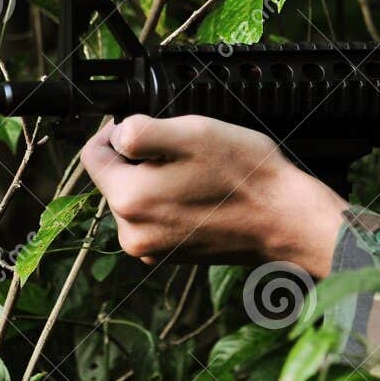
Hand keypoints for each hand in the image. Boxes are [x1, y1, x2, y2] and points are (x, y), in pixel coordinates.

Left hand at [80, 115, 346, 277]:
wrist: (286, 222)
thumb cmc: (247, 176)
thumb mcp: (193, 132)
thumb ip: (141, 130)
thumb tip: (117, 134)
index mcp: (129, 199)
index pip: (93, 156)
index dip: (113, 132)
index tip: (143, 124)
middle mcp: (132, 232)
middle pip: (116, 179)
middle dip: (141, 160)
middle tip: (186, 152)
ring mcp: (152, 249)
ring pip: (138, 198)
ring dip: (158, 181)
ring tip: (200, 175)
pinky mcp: (171, 256)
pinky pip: (157, 218)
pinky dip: (172, 202)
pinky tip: (203, 196)